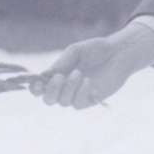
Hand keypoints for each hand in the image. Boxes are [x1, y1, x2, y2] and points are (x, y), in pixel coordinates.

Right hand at [34, 23, 153, 107]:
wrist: (119, 52)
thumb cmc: (96, 49)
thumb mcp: (75, 51)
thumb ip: (61, 63)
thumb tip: (44, 76)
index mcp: (58, 75)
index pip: (40, 87)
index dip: (34, 87)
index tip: (35, 82)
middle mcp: (66, 88)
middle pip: (48, 100)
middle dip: (49, 91)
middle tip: (58, 77)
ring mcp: (78, 95)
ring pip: (63, 102)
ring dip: (68, 88)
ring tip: (79, 72)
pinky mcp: (91, 99)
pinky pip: (78, 103)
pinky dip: (80, 92)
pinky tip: (87, 80)